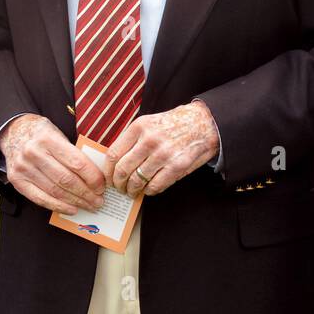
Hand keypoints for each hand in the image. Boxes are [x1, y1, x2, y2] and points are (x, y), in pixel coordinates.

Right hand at [0, 113, 105, 214]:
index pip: (77, 163)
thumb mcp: (58, 134)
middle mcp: (34, 153)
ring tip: (89, 206)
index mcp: (49, 138)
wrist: (13, 132)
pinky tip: (71, 209)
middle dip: (86, 193)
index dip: (92, 178)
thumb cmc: (42, 134)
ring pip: (55, 191)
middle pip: (66, 180)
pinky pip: (40, 198)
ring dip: (75, 202)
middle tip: (99, 201)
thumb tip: (96, 176)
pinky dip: (58, 206)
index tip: (102, 186)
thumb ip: (74, 152)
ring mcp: (24, 168)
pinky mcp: (17, 180)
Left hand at [106, 100, 220, 195]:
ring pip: (137, 181)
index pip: (114, 154)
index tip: (109, 178)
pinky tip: (148, 189)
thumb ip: (132, 139)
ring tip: (133, 191)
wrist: (204, 122)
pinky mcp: (177, 166)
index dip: (108, 171)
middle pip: (123, 170)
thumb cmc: (175, 123)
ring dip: (132, 190)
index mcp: (139, 126)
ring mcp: (164, 154)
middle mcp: (150, 140)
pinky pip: (154, 186)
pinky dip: (148, 191)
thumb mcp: (149, 122)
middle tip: (120, 188)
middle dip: (118, 184)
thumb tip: (115, 162)